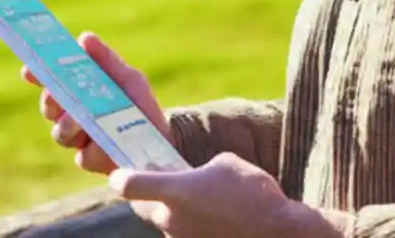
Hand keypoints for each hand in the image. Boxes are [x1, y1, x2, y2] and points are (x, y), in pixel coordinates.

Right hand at [21, 31, 171, 174]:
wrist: (161, 139)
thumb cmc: (140, 104)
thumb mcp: (128, 78)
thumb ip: (106, 60)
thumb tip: (85, 37)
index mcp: (78, 91)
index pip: (50, 80)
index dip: (36, 74)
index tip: (29, 70)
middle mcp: (72, 115)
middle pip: (48, 107)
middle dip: (50, 100)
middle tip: (55, 94)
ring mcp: (80, 140)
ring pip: (60, 133)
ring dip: (67, 125)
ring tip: (78, 120)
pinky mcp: (92, 161)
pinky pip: (84, 155)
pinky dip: (94, 148)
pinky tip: (104, 144)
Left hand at [108, 152, 350, 237]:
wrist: (276, 232)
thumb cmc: (252, 192)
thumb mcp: (225, 163)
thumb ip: (199, 169)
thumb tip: (195, 178)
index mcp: (173, 191)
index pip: (129, 185)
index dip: (120, 176)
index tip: (119, 173)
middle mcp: (170, 218)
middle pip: (144, 206)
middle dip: (150, 193)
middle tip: (163, 179)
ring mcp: (180, 237)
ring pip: (165, 220)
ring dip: (173, 209)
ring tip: (198, 198)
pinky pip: (184, 232)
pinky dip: (191, 222)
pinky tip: (212, 214)